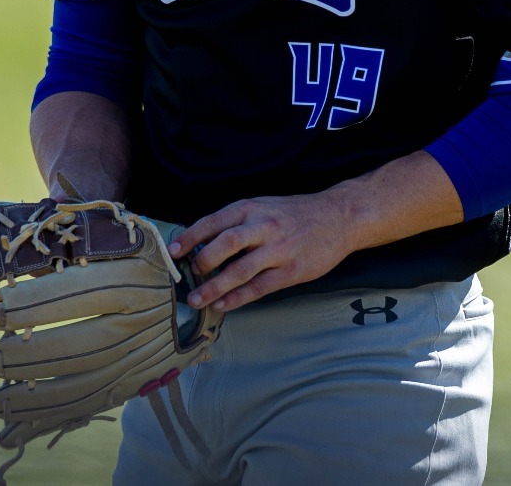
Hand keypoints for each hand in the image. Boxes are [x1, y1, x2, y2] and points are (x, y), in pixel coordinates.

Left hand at [168, 193, 355, 313]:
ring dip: (216, 288)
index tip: (173, 251)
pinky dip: (239, 298)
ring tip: (198, 301)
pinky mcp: (292, 270)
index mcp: (252, 208)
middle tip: (189, 276)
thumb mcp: (264, 206)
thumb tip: (204, 243)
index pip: (214, 221)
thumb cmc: (295, 213)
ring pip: (241, 270)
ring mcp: (279, 249)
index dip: (191, 236)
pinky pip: (260, 287)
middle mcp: (263, 226)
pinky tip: (224, 305)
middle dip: (203, 261)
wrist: (338, 217)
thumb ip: (238, 222)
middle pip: (227, 243)